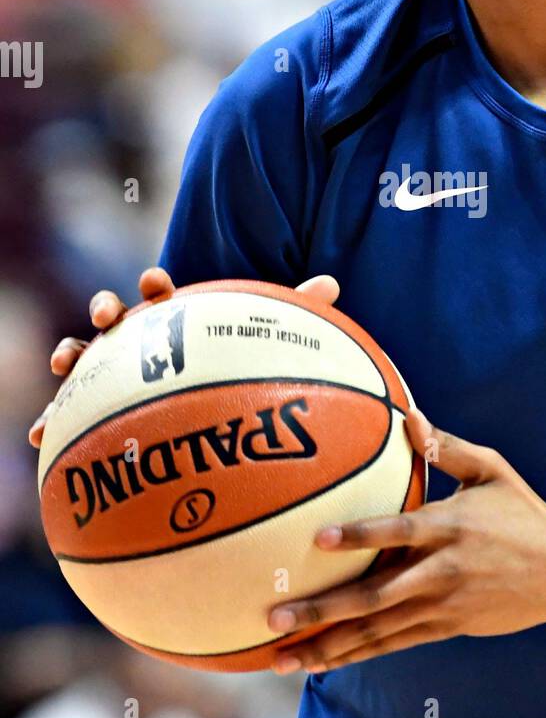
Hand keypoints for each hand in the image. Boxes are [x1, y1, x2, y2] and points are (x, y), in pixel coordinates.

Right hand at [27, 269, 340, 447]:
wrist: (200, 407)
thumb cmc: (230, 366)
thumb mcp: (259, 342)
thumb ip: (292, 313)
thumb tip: (333, 285)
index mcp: (171, 319)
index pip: (159, 293)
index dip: (153, 285)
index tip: (157, 284)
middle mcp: (136, 339)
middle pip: (114, 316)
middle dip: (105, 309)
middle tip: (107, 316)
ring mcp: (111, 370)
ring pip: (82, 354)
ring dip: (71, 352)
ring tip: (66, 363)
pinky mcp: (95, 405)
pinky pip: (69, 410)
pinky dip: (52, 416)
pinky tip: (40, 434)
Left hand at [267, 411, 545, 674]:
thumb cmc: (524, 511)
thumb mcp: (492, 471)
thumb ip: (446, 446)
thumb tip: (407, 413)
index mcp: (448, 527)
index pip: (396, 532)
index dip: (357, 536)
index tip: (316, 540)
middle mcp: (441, 572)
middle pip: (374, 597)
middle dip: (322, 609)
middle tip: (274, 615)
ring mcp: (443, 606)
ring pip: (377, 632)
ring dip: (328, 645)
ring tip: (282, 658)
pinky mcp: (446, 628)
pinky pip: (394, 644)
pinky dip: (356, 655)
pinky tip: (322, 664)